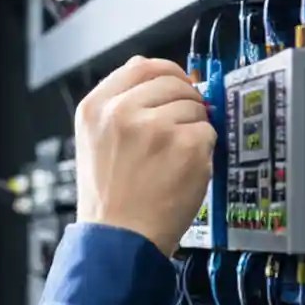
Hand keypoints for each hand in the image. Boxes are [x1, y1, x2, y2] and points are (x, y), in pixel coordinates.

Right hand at [73, 56, 215, 256]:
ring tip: (171, 161)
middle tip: (178, 131)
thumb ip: (120, 106)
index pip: (142, 65)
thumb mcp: (96, 141)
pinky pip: (209, 133)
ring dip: (192, 130)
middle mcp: (123, 112)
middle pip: (174, 82)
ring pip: (195, 107)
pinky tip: (182, 173)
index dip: (167, 72)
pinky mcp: (187, 146)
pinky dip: (203, 152)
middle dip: (184, 103)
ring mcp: (157, 127)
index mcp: (96, 108)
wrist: (118, 239)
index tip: (178, 84)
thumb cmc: (110, 199)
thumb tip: (159, 78)